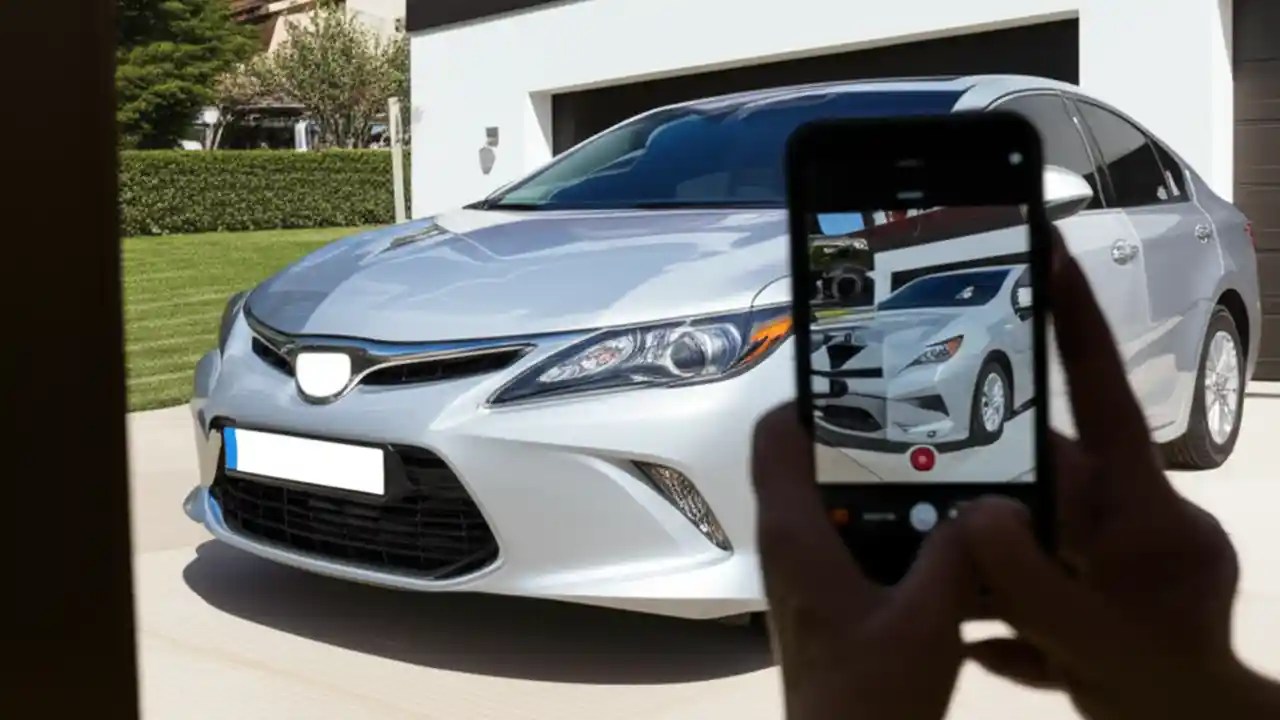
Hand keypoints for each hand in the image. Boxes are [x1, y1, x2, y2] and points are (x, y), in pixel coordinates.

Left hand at [751, 404, 976, 719]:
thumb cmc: (870, 695)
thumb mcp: (926, 622)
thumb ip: (960, 556)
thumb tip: (998, 504)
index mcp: (796, 534)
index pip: (776, 437)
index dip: (810, 396)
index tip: (868, 377)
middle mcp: (791, 544)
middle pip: (814, 463)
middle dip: (870, 439)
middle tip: (934, 418)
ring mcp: (808, 574)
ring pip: (841, 504)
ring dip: (891, 487)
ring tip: (956, 469)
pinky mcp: (831, 599)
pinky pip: (859, 541)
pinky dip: (897, 528)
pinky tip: (954, 535)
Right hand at [956, 228, 1270, 718]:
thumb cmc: (1165, 690)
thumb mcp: (1091, 643)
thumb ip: (1025, 581)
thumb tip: (974, 513)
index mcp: (1141, 505)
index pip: (1104, 396)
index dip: (1075, 322)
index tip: (1049, 252)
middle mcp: (1127, 512)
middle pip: (1043, 471)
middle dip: (985, 483)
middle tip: (920, 481)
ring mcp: (1113, 549)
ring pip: (1031, 526)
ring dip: (988, 559)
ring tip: (940, 584)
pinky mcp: (1098, 583)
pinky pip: (1037, 571)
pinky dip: (1007, 604)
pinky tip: (984, 642)